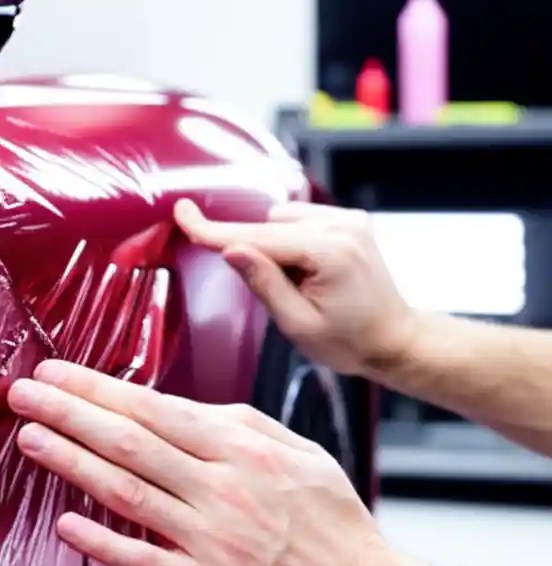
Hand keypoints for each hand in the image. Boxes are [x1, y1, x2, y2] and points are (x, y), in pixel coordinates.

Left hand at [7, 360, 392, 565]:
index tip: (58, 373)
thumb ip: (243, 427)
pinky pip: (140, 558)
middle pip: (130, 441)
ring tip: (30, 439)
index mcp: (243, 451)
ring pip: (126, 490)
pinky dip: (98, 540)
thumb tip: (187, 408)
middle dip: (69, 412)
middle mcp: (222, 489)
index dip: (98, 389)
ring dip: (71, 462)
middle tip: (24, 393)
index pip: (154, 409)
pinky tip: (63, 523)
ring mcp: (209, 539)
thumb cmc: (335, 531)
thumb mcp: (302, 457)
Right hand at [175, 199, 418, 376]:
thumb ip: (264, 284)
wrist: (394, 339)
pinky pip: (298, 219)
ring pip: (279, 219)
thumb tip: (232, 250)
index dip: (214, 230)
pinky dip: (289, 239)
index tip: (183, 213)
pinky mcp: (349, 219)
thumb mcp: (297, 324)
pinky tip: (306, 269)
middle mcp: (340, 226)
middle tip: (271, 291)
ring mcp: (347, 219)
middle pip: (266, 226)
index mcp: (329, 252)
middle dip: (249, 251)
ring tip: (295, 284)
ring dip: (272, 245)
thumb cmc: (349, 342)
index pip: (256, 237)